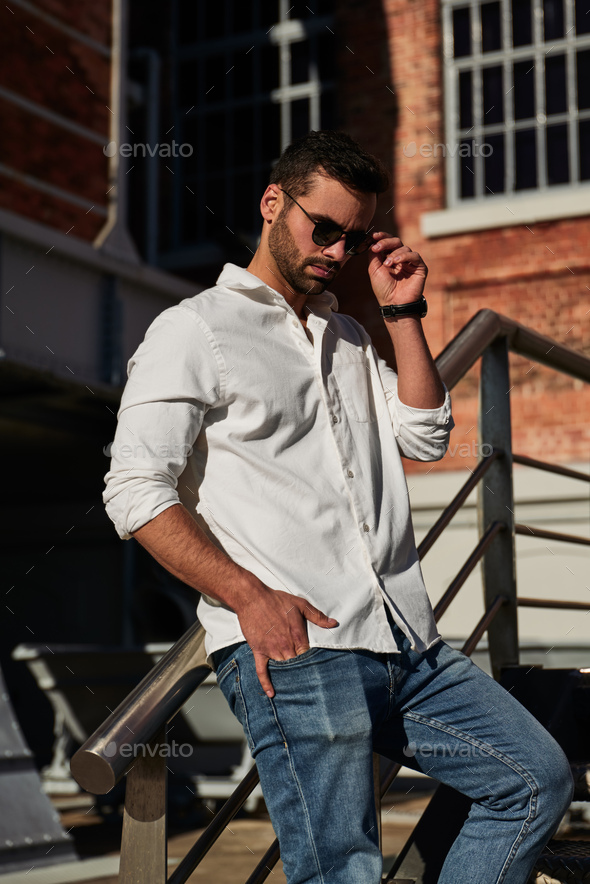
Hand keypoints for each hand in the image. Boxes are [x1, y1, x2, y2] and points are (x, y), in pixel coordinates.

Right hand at [234, 581, 337, 697]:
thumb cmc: (277, 600)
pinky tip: (271, 693)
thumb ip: (317, 616)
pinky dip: (266, 683)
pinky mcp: (258, 650)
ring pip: (282, 668)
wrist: (253, 598)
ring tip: (295, 686)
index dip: (313, 663)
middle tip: (308, 681)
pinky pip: (261, 670)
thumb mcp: (300, 604)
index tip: (317, 669)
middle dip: (301, 672)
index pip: (308, 656)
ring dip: (288, 676)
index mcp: (297, 635)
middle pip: (296, 665)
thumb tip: (333, 623)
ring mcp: (271, 649)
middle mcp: (285, 645)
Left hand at [367, 233, 427, 306]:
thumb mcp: (374, 270)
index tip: (374, 236)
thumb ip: (374, 255)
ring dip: (394, 254)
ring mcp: (410, 263)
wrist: (393, 303)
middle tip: (377, 248)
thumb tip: (372, 241)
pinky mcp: (420, 267)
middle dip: (386, 242)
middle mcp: (401, 259)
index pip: (388, 243)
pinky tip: (397, 262)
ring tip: (387, 264)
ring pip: (404, 248)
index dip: (382, 237)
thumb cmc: (383, 289)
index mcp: (390, 258)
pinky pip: (414, 256)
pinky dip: (405, 256)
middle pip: (396, 241)